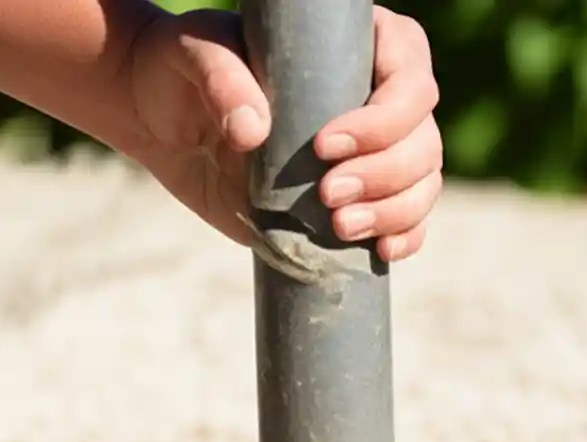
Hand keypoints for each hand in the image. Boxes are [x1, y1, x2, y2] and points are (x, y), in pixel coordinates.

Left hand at [128, 6, 442, 261]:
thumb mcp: (195, 53)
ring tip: (340, 226)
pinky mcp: (356, 195)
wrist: (163, 119)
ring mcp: (371, 151)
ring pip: (422, 180)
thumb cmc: (184, 66)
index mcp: (354, 47)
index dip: (385, 116)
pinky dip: (404, 234)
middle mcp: (376, 97)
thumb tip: (253, 131)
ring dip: (394, 209)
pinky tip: (381, 249)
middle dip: (386, 172)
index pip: (408, 72)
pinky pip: (408, 216)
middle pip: (422, 136)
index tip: (325, 144)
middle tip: (328, 192)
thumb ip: (222, 79)